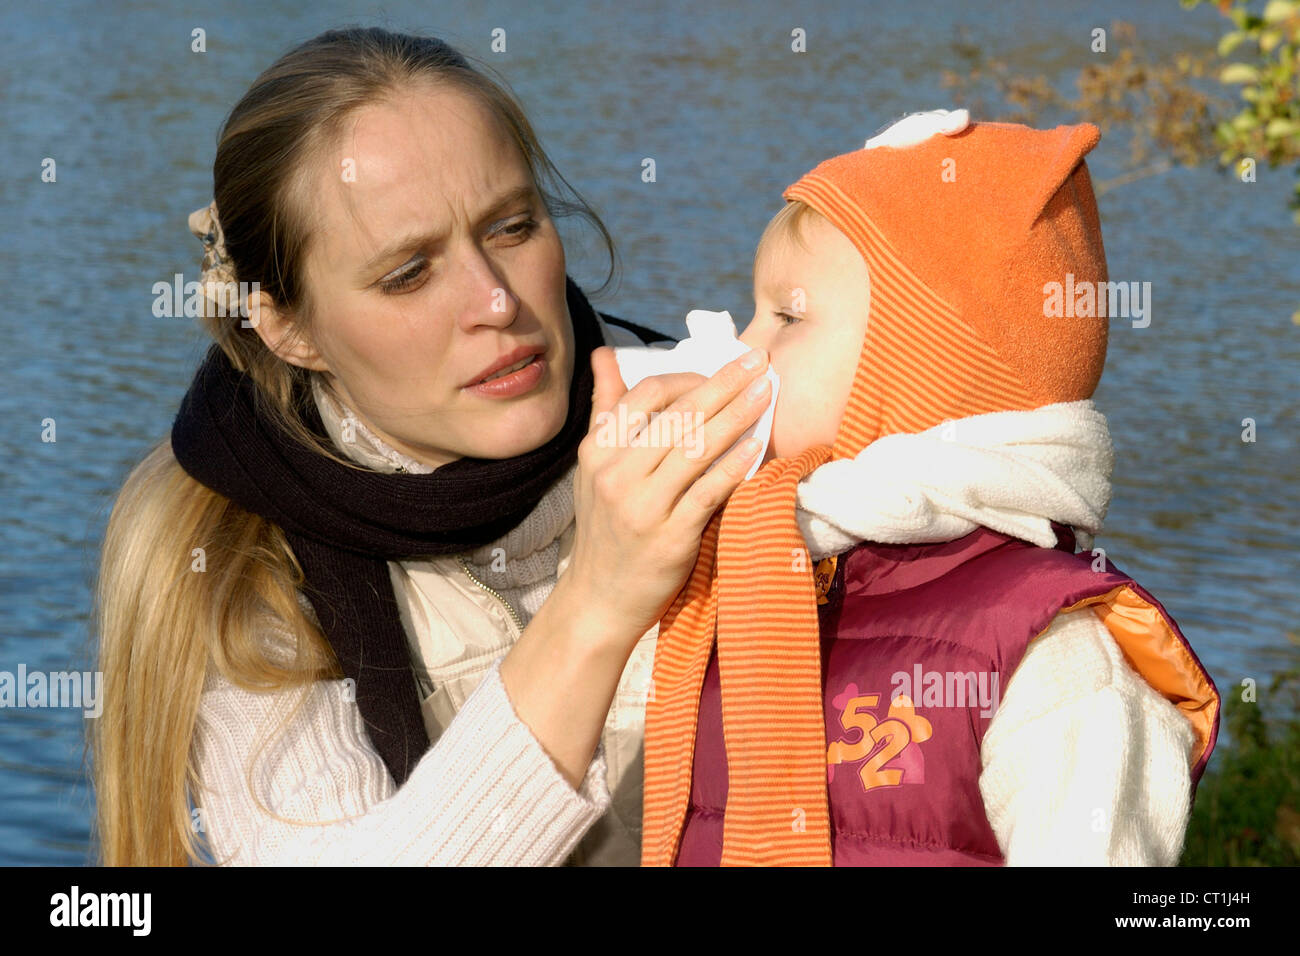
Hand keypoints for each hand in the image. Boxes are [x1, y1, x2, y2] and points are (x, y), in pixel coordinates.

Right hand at [559, 344, 771, 648]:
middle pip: (679, 416)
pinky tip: (757, 445)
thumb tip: (604, 354)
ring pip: (697, 448)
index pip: (646, 395)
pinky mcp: (669, 536)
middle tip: (758, 361)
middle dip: (724, 384)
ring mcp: (642, 506)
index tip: (720, 371)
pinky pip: (709, 492)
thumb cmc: (605, 527)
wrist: (600, 598)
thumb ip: (606, 409)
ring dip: (737, 416)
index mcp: (598, 451)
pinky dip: (734, 466)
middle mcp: (616, 474)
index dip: (687, 377)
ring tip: (767, 393)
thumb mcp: (594, 467)